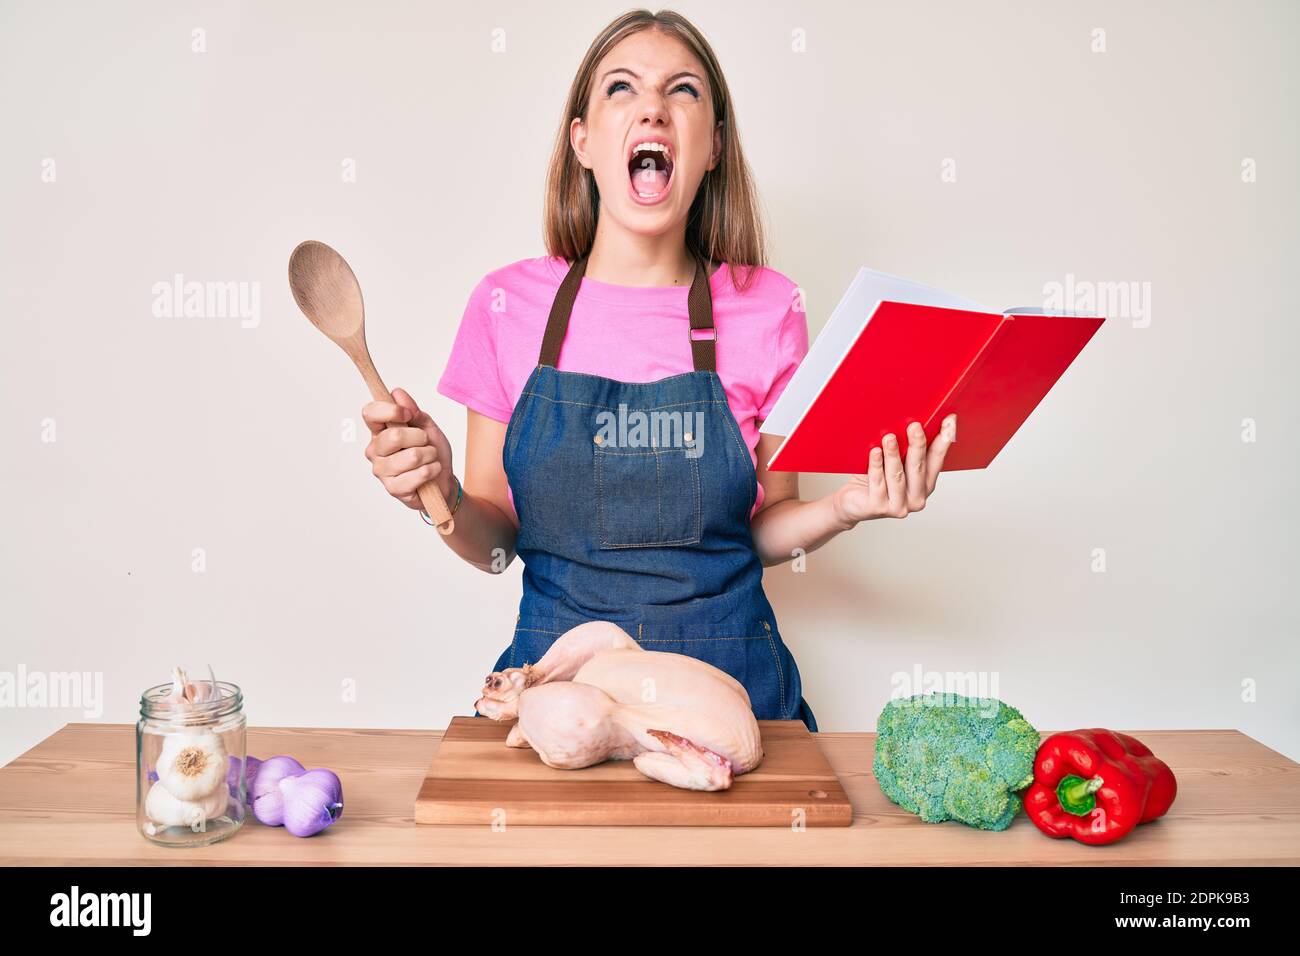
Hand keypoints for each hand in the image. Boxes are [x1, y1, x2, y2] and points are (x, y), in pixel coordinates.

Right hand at [362, 387, 455, 510]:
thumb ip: (414, 411)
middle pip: (395, 436)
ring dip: (429, 456)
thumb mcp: (428, 427)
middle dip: (421, 438)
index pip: (370, 413)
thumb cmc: (432, 453)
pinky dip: (431, 471)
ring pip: (411, 456)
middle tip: (426, 443)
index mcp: (379, 431)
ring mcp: (381, 470)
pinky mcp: (392, 488)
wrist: (443, 480)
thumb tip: (397, 393)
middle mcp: (375, 450)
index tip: (409, 414)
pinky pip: (417, 475)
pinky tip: (430, 473)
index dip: (390, 410)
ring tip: (429, 460)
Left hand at [830, 415, 955, 526]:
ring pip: (897, 475)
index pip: (937, 459)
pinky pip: (878, 482)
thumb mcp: (893, 463)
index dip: (944, 439)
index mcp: (926, 485)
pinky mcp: (878, 508)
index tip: (949, 420)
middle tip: (915, 426)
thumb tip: (911, 420)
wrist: (850, 502)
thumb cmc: (874, 479)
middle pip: (918, 467)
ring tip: (890, 437)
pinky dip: (876, 466)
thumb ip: (905, 450)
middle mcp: (916, 498)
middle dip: (917, 445)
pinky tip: (874, 452)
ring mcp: (898, 506)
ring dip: (893, 455)